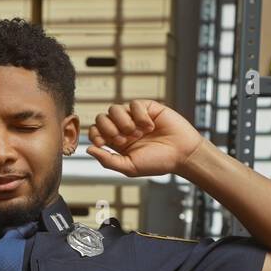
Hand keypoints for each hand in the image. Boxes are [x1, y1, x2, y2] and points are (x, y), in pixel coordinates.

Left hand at [86, 100, 204, 177]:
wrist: (181, 154)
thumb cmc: (157, 163)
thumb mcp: (129, 167)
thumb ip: (107, 160)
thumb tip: (88, 149)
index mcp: (116, 142)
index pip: (96, 131)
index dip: (95, 134)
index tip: (103, 143)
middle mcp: (123, 128)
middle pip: (101, 118)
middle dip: (108, 128)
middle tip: (123, 140)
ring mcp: (134, 117)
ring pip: (114, 109)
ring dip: (123, 122)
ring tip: (137, 133)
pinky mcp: (147, 107)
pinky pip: (133, 104)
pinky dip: (139, 116)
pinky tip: (149, 126)